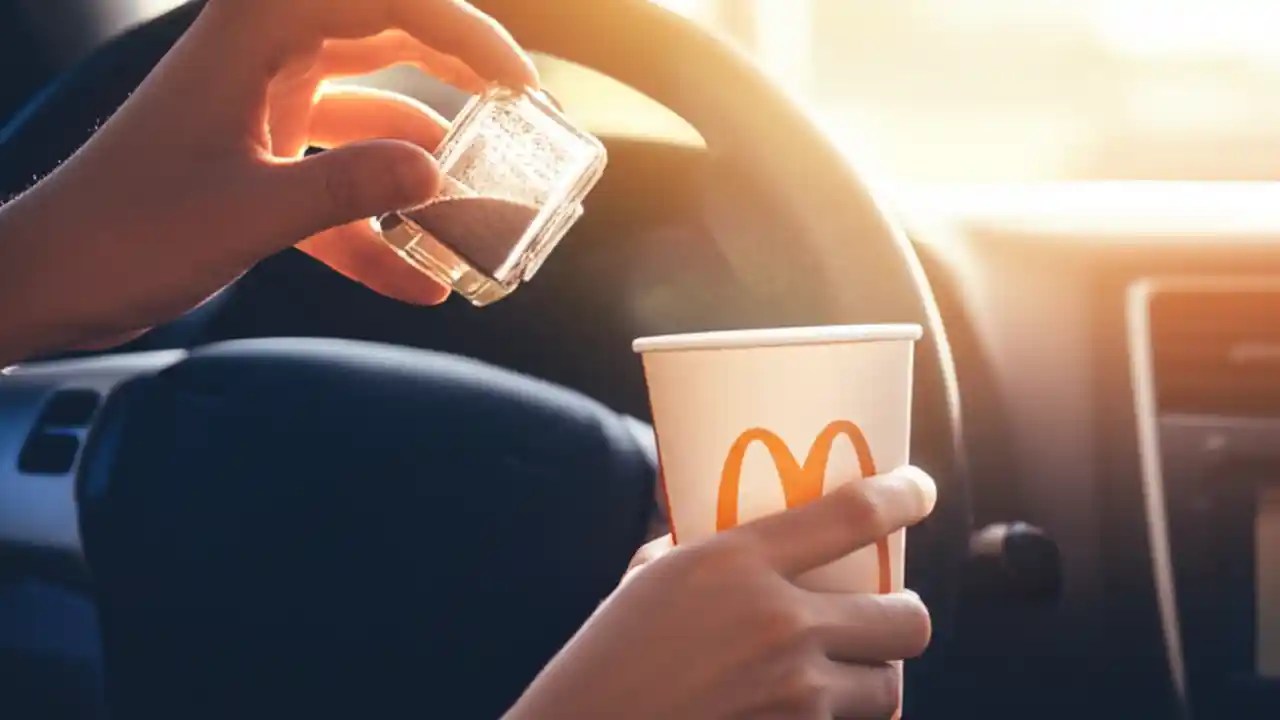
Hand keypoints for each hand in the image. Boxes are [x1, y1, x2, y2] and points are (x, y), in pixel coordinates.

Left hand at [0, 0, 536, 362]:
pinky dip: (375, 227)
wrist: (48, 280)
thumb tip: (437, 174)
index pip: (383, 4)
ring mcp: (260, 110)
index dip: (464, 35)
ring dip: (421, 159)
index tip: (519, 85)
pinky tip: (419, 281)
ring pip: (367, 114)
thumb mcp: (249, 211)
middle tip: (519, 119)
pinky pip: (337, 183)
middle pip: (384, 42)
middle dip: (456, 79)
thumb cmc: (124, 231)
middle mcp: (262, 59)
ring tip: (481, 202)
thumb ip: (346, 187)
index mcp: (254, 34)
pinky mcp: (257, 163)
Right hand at [508, 466, 937, 719]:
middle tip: (884, 613)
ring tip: (846, 671)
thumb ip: (697, 549)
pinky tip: (806, 708)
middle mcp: (779, 623)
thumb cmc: (605, 657)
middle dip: (905, 617)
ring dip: (873, 678)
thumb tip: (715, 517)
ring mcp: (793, 693)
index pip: (856, 513)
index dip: (905, 495)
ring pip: (887, 687)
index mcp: (738, 562)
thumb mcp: (649, 581)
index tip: (920, 490)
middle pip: (907, 618)